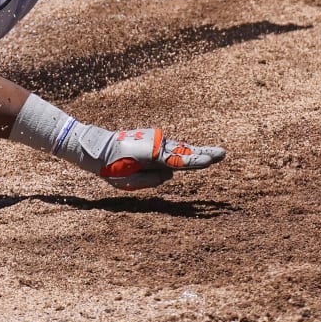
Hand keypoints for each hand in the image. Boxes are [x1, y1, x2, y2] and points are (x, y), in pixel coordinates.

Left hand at [95, 128, 224, 189]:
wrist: (97, 149)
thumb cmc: (111, 168)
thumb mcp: (129, 181)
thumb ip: (152, 180)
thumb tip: (170, 173)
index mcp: (150, 154)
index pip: (178, 160)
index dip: (194, 161)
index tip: (209, 160)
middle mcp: (155, 144)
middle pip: (184, 152)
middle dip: (203, 154)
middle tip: (223, 154)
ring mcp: (155, 140)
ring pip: (179, 150)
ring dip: (194, 153)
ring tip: (216, 154)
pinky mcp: (153, 141)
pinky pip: (171, 150)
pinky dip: (183, 153)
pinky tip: (196, 154)